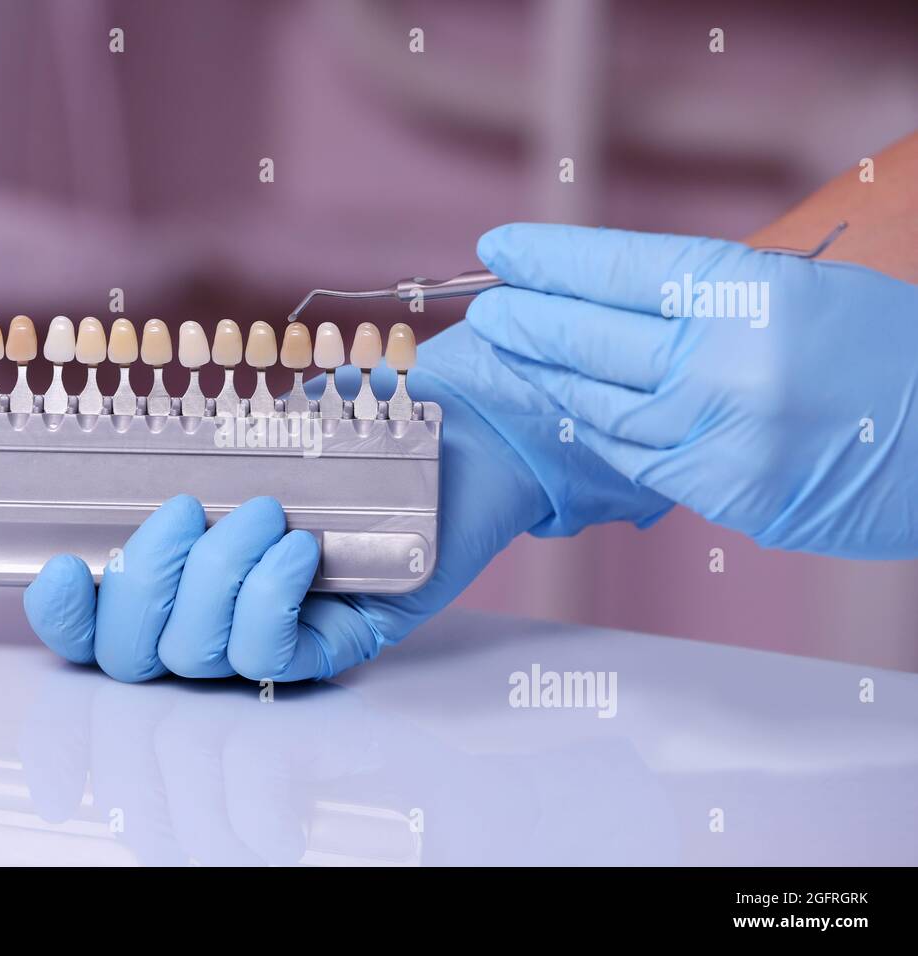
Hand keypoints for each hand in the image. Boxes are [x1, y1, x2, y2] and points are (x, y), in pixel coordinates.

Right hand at [24, 320, 669, 682]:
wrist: (448, 424)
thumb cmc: (340, 425)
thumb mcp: (244, 433)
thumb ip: (179, 466)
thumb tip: (109, 484)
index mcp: (180, 569)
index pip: (97, 627)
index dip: (65, 617)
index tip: (62, 567)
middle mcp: (218, 613)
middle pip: (135, 655)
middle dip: (144, 582)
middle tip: (186, 509)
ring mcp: (277, 633)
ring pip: (200, 656)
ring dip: (215, 580)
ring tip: (266, 513)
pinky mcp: (342, 639)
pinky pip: (278, 656)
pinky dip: (271, 599)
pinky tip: (297, 548)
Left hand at [469, 223, 917, 557]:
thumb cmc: (889, 352)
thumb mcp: (808, 288)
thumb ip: (716, 294)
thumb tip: (625, 292)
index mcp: (752, 295)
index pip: (620, 269)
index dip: (551, 260)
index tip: (502, 249)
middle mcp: (726, 365)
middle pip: (594, 338)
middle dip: (528, 320)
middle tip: (486, 306)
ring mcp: (719, 434)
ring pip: (600, 403)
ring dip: (547, 376)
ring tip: (513, 354)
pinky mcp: (721, 490)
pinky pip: (633, 455)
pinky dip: (593, 429)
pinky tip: (564, 407)